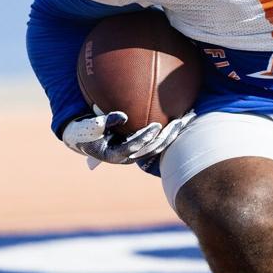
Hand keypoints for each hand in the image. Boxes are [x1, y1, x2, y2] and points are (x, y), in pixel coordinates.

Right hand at [61, 110, 194, 169]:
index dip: (144, 138)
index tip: (155, 126)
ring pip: (159, 146)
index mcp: (115, 155)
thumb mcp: (89, 127)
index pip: (133, 147)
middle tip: (179, 122)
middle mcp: (129, 157)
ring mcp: (137, 153)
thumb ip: (103, 121)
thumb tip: (122, 116)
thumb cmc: (84, 132)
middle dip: (167, 136)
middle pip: (152, 149)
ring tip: (187, 118)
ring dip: (174, 134)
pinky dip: (170, 130)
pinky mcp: (142, 147)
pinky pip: (159, 140)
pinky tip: (182, 118)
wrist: (84, 140)